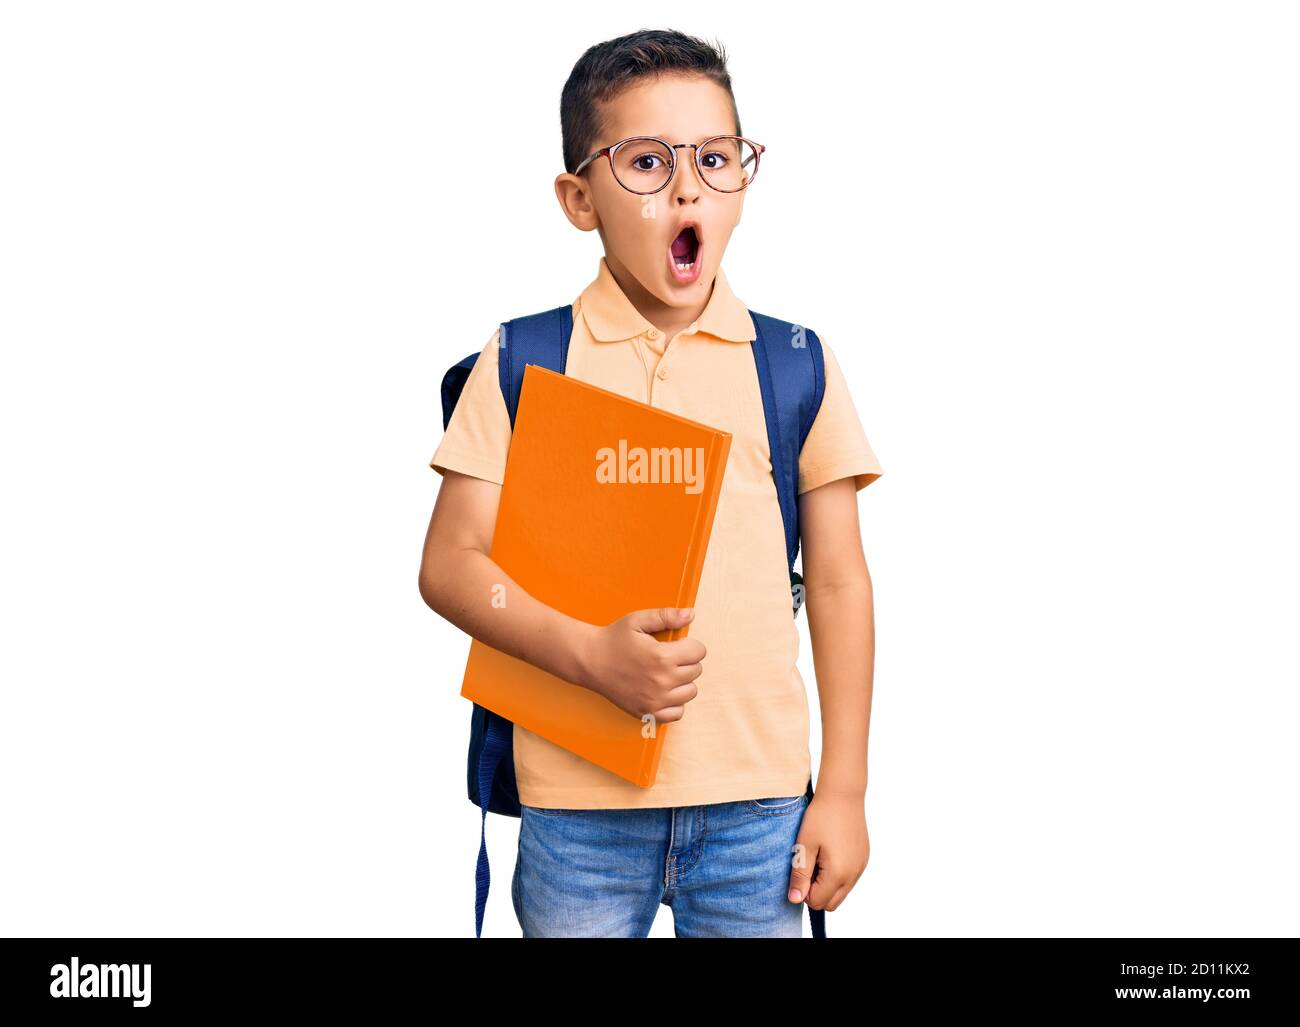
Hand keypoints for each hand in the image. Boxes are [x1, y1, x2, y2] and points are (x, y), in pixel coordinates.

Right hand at [580, 607, 704, 724]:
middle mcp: (662, 681)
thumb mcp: (639, 620)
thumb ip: (667, 616)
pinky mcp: (648, 713)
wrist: (590, 661)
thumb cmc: (614, 639)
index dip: (690, 645)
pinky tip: (663, 690)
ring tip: (665, 672)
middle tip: (667, 656)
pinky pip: (678, 713)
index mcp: (662, 656)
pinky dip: (675, 702)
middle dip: (686, 660)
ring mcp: (655, 700)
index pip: (699, 651)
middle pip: (696, 670)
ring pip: (690, 691)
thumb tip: (691, 614)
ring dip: (683, 681)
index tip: (677, 644)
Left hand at [788, 789, 868, 913]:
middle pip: (831, 903)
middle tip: (808, 866)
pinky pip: (850, 879)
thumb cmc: (820, 817)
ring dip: (827, 884)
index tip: (800, 868)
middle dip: (816, 892)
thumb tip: (794, 900)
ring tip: (819, 857)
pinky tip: (830, 852)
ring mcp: (861, 867)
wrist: (843, 794)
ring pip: (842, 892)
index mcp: (838, 873)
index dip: (804, 891)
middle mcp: (854, 875)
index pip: (817, 903)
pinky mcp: (864, 859)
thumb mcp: (804, 846)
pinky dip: (838, 874)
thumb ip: (800, 876)